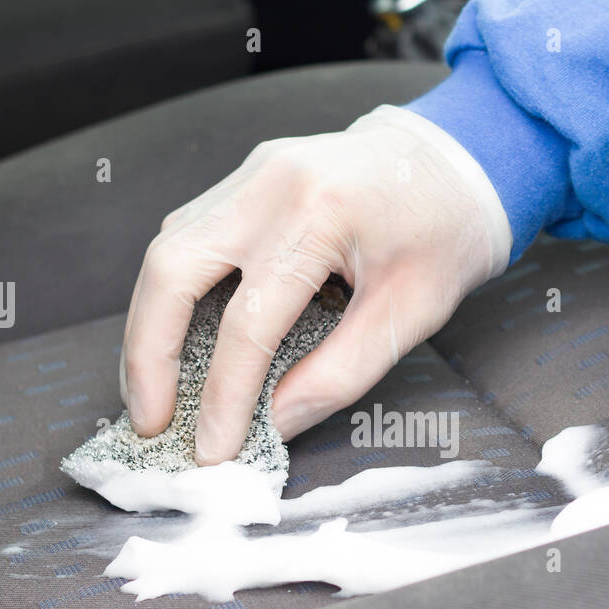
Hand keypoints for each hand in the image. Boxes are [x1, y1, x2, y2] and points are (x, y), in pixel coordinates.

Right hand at [120, 105, 510, 464]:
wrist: (459, 158)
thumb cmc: (445, 235)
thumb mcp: (409, 315)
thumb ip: (337, 375)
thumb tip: (272, 424)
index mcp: (320, 215)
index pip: (249, 323)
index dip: (223, 397)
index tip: (212, 450)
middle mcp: (271, 185)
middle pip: (171, 269)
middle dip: (148, 355)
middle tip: (150, 421)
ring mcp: (252, 174)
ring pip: (167, 248)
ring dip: (150, 323)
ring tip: (152, 389)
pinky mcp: (247, 179)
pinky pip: (187, 234)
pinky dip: (172, 292)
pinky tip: (176, 337)